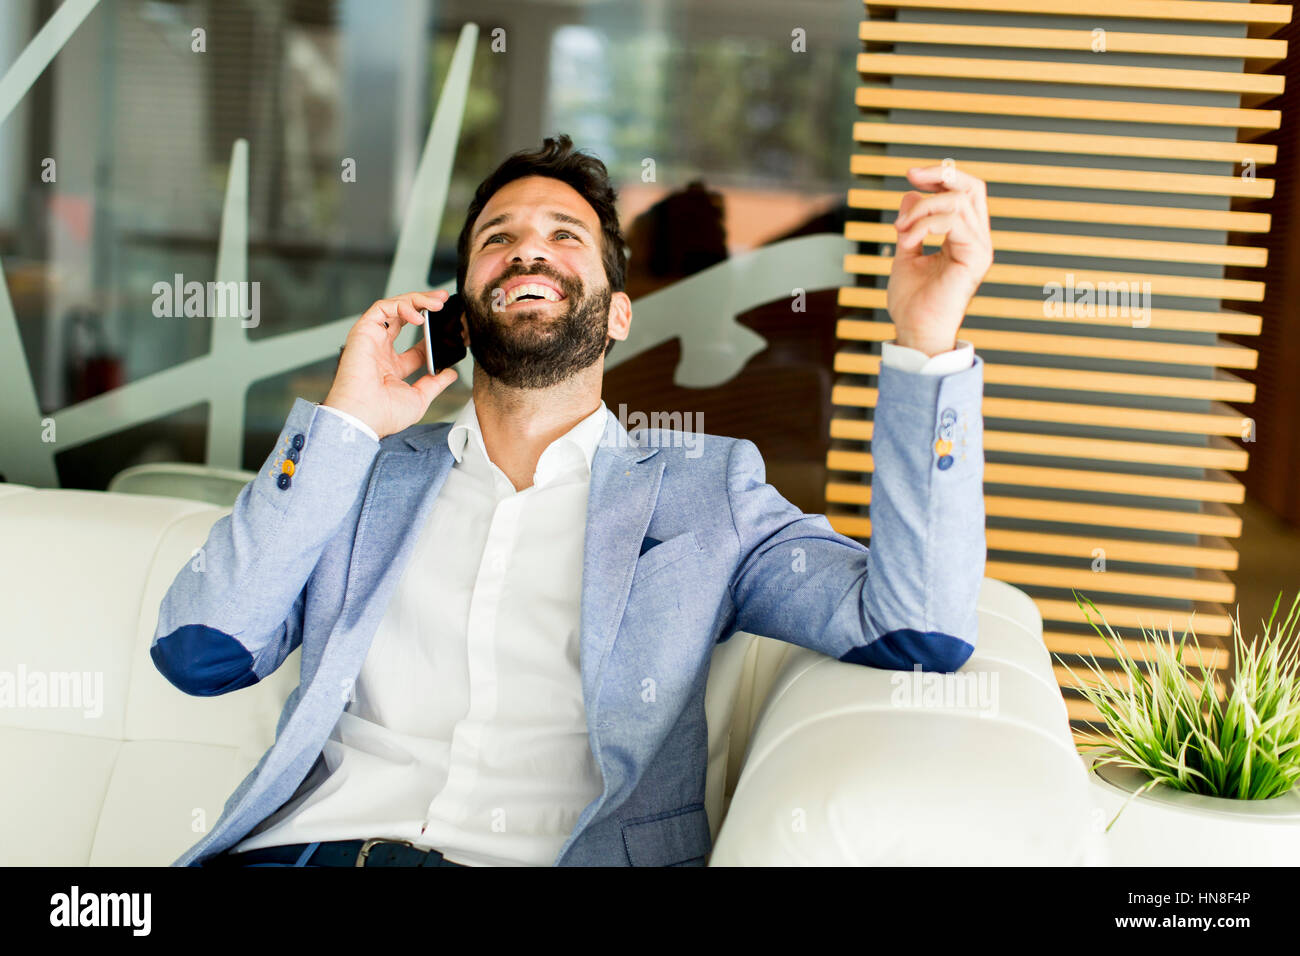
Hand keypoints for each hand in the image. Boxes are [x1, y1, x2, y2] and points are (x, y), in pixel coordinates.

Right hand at [323, 291, 459, 439]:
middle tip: (442, 299)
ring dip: (416, 300)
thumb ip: (435, 383)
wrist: (364, 417)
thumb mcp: (419, 398)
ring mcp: (371, 340)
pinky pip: (382, 308)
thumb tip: (450, 373)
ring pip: (393, 307)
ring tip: (436, 303)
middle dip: (424, 304)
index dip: (432, 334)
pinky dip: (401, 306)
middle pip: (403, 318)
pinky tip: (419, 316)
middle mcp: (380, 350)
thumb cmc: (384, 414)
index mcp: (391, 367)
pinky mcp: (363, 331)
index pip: (415, 345)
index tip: (449, 328)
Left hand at [886, 164, 992, 355]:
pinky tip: (909, 241)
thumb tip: (910, 193)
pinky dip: (925, 224)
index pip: (966, 191)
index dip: (942, 175)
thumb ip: (911, 224)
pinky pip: (954, 221)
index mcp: (965, 237)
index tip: (911, 174)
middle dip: (939, 175)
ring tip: (902, 230)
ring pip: (959, 201)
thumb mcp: (907, 252)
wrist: (914, 331)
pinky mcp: (976, 259)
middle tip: (910, 178)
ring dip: (922, 209)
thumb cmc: (912, 301)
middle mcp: (978, 239)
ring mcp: (980, 248)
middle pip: (972, 187)